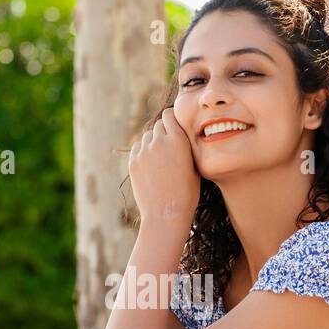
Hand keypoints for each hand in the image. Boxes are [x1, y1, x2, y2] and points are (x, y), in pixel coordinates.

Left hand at [128, 107, 199, 226]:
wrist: (166, 214)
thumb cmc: (187, 194)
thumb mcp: (195, 166)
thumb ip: (186, 147)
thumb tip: (180, 135)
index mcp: (178, 140)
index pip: (169, 115)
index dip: (172, 120)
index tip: (175, 127)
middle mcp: (159, 141)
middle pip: (158, 124)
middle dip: (164, 130)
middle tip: (169, 144)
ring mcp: (144, 152)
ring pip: (147, 135)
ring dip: (153, 141)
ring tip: (161, 157)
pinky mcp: (133, 162)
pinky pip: (138, 147)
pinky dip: (143, 151)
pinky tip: (151, 164)